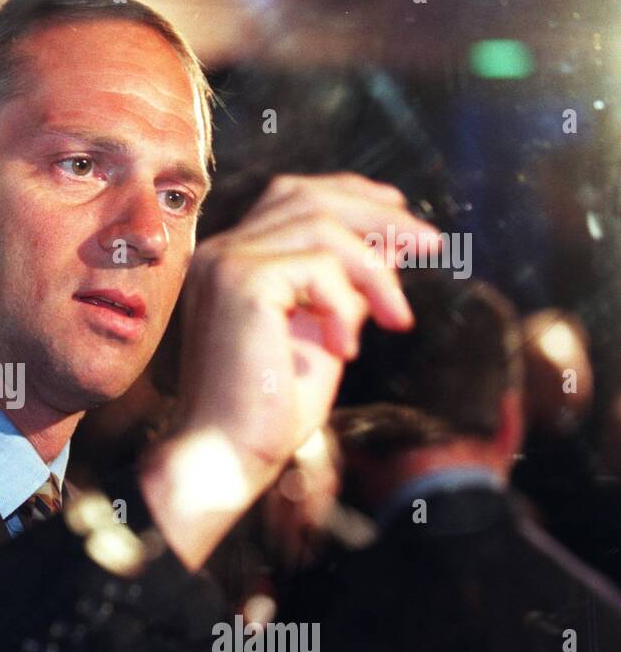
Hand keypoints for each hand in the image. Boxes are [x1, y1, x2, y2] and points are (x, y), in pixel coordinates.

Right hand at [139, 173, 439, 568]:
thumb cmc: (269, 407)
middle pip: (310, 196)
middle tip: (431, 246)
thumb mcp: (324, 331)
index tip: (405, 221)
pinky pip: (318, 265)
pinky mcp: (240, 284)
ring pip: (321, 225)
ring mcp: (225, 263)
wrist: (226, 454)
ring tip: (394, 316)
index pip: (294, 196)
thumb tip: (397, 242)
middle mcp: (220, 252)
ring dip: (374, 268)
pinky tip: (346, 349)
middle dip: (379, 215)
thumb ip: (347, 286)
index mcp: (232, 260)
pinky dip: (345, 303)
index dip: (354, 196)